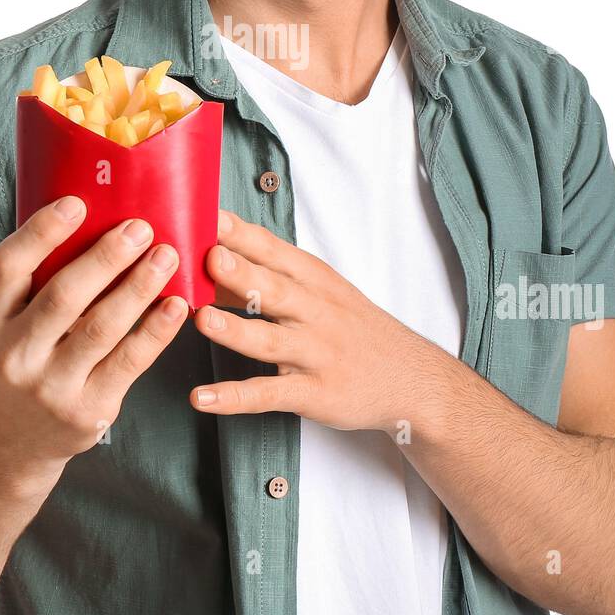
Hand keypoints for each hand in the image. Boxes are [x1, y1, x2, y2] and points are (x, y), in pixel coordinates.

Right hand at [0, 197, 187, 492]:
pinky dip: (155, 331)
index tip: (78, 202)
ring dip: (138, 287)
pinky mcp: (87, 411)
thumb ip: (38, 278)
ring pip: (100, 328)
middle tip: (141, 227)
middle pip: (62, 296)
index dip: (42, 231)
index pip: (8, 266)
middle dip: (105, 258)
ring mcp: (49, 386)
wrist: (14, 442)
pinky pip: (128, 363)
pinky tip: (176, 304)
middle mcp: (13, 353)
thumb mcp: (8, 322)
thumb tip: (95, 214)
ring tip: (166, 255)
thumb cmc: (24, 357)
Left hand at [189, 209, 438, 433]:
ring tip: (203, 321)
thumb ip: (270, 277)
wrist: (410, 377)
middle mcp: (316, 313)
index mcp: (315, 281)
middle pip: (275, 290)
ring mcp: (316, 354)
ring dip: (235, 331)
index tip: (208, 216)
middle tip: (209, 258)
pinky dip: (236, 397)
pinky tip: (203, 397)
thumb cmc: (355, 328)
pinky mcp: (315, 393)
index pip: (274, 252)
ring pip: (270, 341)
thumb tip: (210, 259)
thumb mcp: (323, 292)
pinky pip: (271, 395)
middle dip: (242, 274)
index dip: (241, 235)